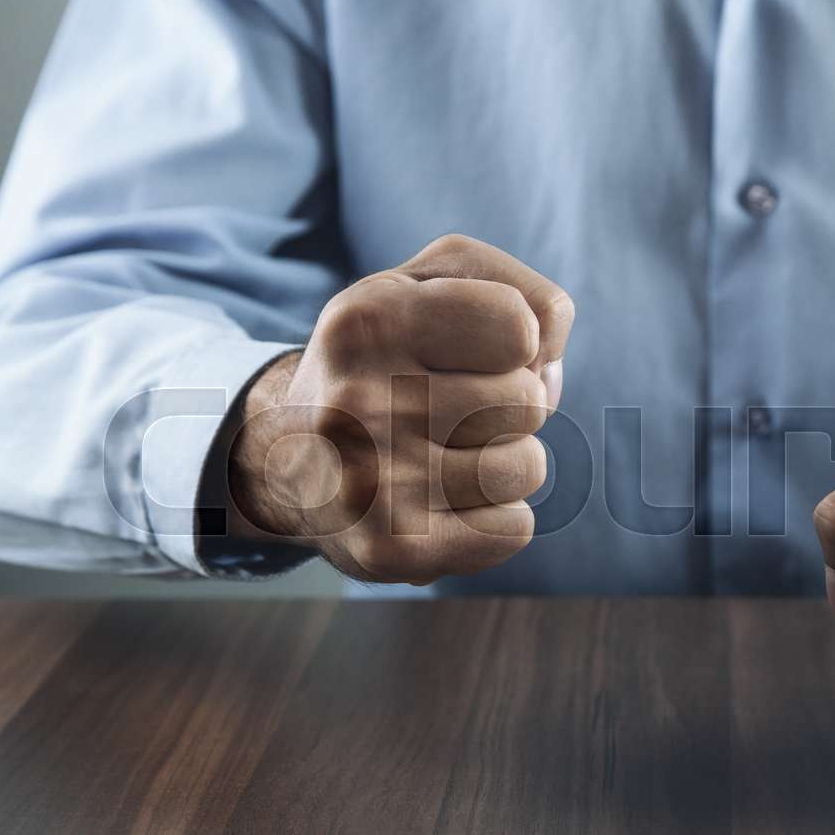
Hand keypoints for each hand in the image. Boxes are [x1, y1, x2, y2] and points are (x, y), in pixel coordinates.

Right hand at [227, 234, 573, 583]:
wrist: (286, 457)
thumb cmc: (389, 356)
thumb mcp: (437, 285)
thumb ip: (523, 295)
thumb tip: (549, 367)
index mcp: (368, 319)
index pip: (522, 327)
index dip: (518, 341)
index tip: (472, 351)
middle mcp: (357, 399)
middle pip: (529, 400)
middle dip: (510, 404)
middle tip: (447, 410)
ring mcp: (370, 481)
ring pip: (527, 466)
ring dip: (505, 462)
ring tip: (442, 455)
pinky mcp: (391, 548)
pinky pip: (514, 529)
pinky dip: (495, 519)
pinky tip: (440, 504)